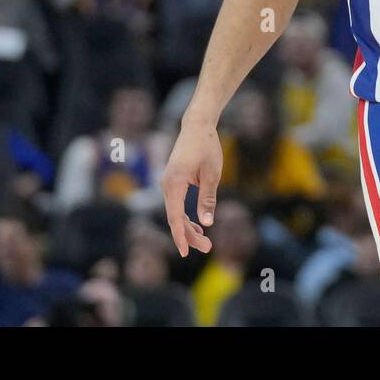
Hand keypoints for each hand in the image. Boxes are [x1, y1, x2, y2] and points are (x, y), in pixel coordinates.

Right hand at [160, 118, 223, 256]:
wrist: (197, 126)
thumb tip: (207, 223)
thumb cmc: (206, 147)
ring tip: (204, 242)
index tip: (184, 253)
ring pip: (175, 213)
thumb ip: (207, 199)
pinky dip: (185, 217)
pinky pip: (176, 204)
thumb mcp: (212, 175)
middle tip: (207, 248)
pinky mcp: (173, 181)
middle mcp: (167, 185)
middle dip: (189, 235)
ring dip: (188, 228)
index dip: (180, 236)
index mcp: (174, 183)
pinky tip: (197, 226)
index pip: (174, 217)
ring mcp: (168, 183)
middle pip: (174, 218)